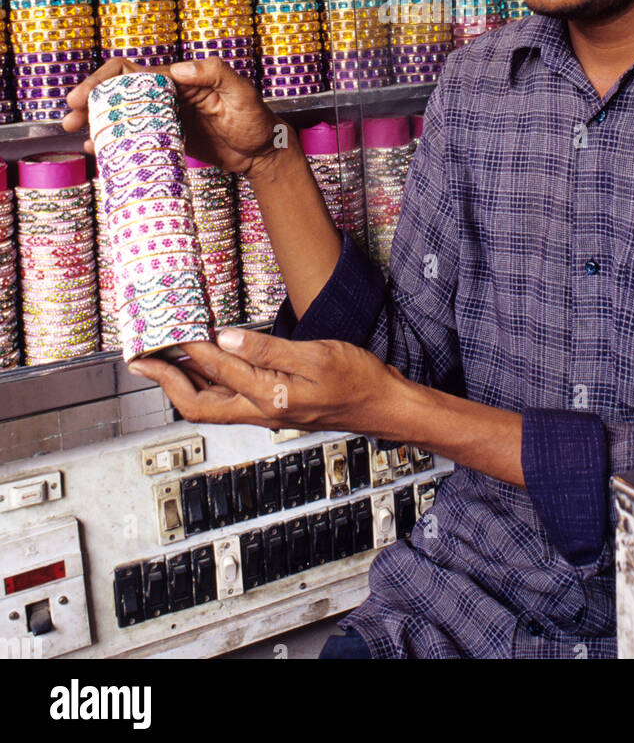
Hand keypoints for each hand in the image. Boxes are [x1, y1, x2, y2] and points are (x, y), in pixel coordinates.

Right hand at [63, 55, 296, 177]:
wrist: (263, 152)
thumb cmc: (256, 118)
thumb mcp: (242, 93)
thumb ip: (215, 74)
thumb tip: (177, 69)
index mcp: (179, 78)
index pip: (132, 71)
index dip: (103, 80)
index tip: (82, 97)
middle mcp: (168, 94)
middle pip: (119, 91)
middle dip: (91, 101)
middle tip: (68, 120)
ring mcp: (165, 116)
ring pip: (123, 114)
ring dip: (98, 122)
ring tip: (78, 136)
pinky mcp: (166, 138)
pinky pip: (135, 136)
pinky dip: (115, 141)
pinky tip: (99, 151)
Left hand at [128, 331, 409, 435]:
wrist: (382, 404)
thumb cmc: (356, 380)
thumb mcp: (315, 356)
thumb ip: (269, 349)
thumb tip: (226, 339)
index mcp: (269, 398)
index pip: (216, 370)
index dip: (187, 350)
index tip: (168, 331)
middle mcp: (261, 410)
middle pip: (198, 404)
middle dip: (166, 381)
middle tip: (141, 359)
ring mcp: (265, 411)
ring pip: (211, 403)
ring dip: (184, 381)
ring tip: (163, 359)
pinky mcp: (273, 405)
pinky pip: (230, 397)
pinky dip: (209, 380)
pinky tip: (207, 363)